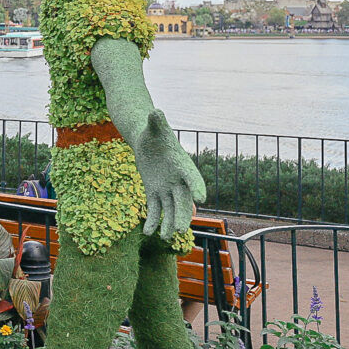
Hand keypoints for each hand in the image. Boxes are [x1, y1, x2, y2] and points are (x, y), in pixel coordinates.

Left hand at [133, 110, 205, 240]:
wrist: (148, 140)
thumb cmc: (155, 132)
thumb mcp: (155, 126)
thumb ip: (157, 121)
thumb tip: (155, 111)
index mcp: (182, 165)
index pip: (191, 177)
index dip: (196, 186)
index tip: (201, 197)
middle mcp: (178, 180)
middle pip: (183, 200)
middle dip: (182, 214)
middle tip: (179, 229)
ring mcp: (166, 188)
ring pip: (170, 209)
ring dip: (168, 223)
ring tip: (165, 237)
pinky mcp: (154, 192)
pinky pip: (155, 209)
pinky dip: (152, 220)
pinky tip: (147, 233)